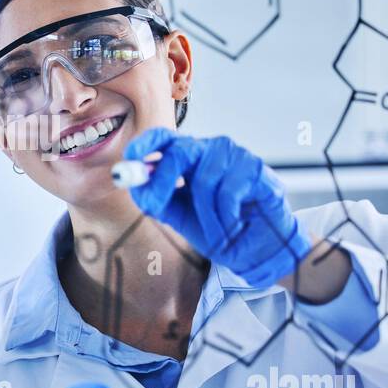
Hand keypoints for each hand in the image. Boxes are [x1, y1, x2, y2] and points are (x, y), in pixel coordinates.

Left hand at [123, 128, 312, 288]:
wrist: (257, 250)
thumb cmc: (218, 228)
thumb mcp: (178, 216)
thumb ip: (154, 199)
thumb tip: (134, 183)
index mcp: (191, 156)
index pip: (165, 138)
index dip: (146, 144)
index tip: (130, 158)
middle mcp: (212, 150)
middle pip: (181, 151)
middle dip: (163, 181)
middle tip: (156, 206)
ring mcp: (236, 156)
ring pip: (204, 179)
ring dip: (205, 216)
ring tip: (217, 233)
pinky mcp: (257, 169)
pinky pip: (228, 192)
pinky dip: (225, 217)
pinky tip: (233, 226)